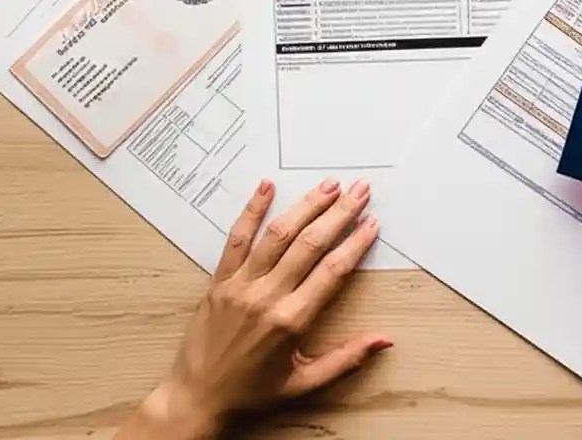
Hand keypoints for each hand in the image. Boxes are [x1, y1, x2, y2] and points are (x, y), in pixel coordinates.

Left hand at [118, 178, 390, 439]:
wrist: (197, 396)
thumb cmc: (252, 393)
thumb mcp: (304, 383)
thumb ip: (346, 359)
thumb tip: (384, 340)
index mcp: (292, 321)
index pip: (333, 271)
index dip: (356, 243)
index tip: (372, 223)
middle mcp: (267, 297)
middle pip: (310, 244)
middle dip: (339, 213)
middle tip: (359, 190)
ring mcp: (241, 285)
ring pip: (278, 235)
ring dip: (305, 206)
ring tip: (328, 185)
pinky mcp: (219, 280)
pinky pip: (236, 239)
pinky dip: (251, 210)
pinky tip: (266, 187)